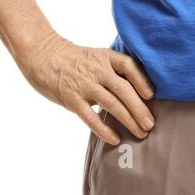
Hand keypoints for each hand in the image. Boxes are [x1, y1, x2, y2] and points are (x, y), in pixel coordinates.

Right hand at [16, 31, 156, 145]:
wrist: (42, 55)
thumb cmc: (74, 60)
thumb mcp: (96, 57)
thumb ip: (112, 71)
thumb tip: (136, 92)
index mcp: (105, 57)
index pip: (129, 66)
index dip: (142, 80)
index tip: (151, 95)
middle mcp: (97, 69)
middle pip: (124, 89)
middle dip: (140, 109)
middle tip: (150, 124)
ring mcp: (84, 84)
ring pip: (112, 104)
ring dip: (128, 120)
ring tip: (140, 133)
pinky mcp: (71, 98)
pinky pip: (90, 117)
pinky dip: (104, 129)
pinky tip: (114, 139)